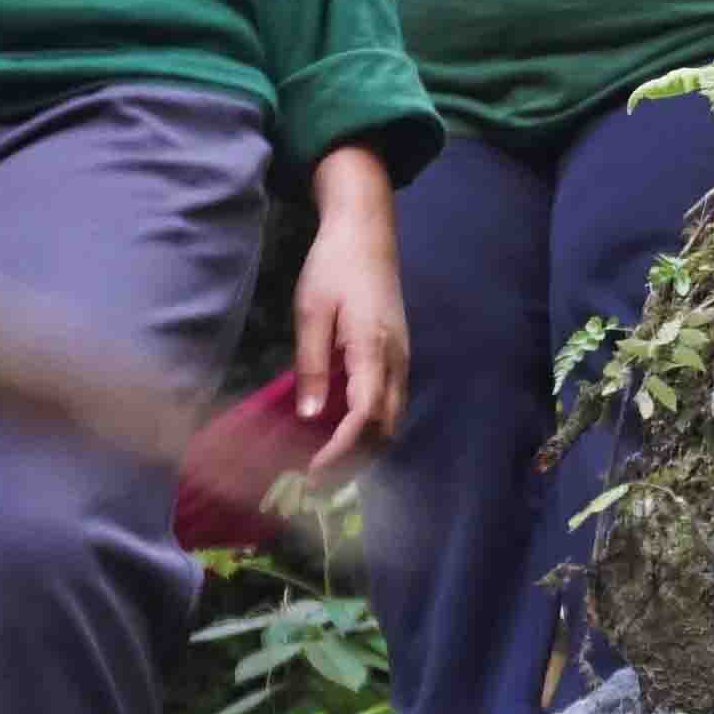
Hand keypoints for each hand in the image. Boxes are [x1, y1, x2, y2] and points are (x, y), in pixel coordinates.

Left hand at [287, 146, 409, 468]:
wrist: (367, 232)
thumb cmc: (334, 266)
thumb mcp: (311, 311)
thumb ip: (312, 365)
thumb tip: (311, 416)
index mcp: (373, 350)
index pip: (364, 418)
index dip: (340, 452)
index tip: (312, 472)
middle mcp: (396, 362)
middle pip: (385, 430)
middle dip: (353, 462)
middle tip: (314, 481)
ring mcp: (402, 360)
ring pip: (392, 422)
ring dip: (363, 449)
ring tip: (325, 464)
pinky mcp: (398, 357)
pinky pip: (390, 406)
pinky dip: (369, 430)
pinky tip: (341, 434)